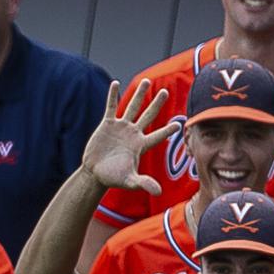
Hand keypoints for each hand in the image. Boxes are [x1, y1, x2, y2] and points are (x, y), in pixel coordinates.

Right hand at [83, 80, 174, 195]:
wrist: (95, 173)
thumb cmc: (113, 178)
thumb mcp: (129, 181)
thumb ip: (143, 183)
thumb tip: (158, 192)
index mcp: (140, 146)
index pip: (157, 136)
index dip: (167, 131)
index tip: (179, 124)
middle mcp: (133, 134)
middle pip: (148, 115)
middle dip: (156, 104)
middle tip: (165, 91)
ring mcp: (120, 128)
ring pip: (132, 107)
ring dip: (139, 95)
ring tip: (146, 81)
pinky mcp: (107, 125)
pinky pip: (111, 107)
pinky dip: (112, 96)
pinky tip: (115, 84)